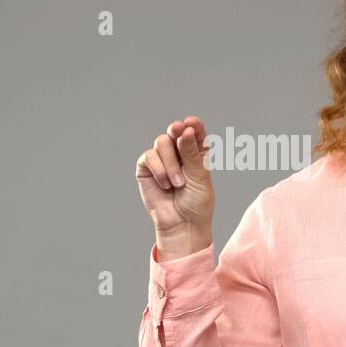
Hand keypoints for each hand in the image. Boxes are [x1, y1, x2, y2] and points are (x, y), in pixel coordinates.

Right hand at [135, 116, 214, 254]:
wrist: (182, 223)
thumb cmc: (196, 202)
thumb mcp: (199, 176)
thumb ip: (191, 153)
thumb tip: (184, 130)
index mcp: (197, 151)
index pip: (194, 131)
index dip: (193, 124)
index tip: (191, 123)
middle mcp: (179, 152)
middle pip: (175, 130)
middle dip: (177, 130)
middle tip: (178, 129)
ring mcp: (162, 159)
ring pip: (162, 142)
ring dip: (171, 163)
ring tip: (178, 183)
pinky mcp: (146, 168)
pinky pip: (149, 156)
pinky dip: (159, 170)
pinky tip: (166, 184)